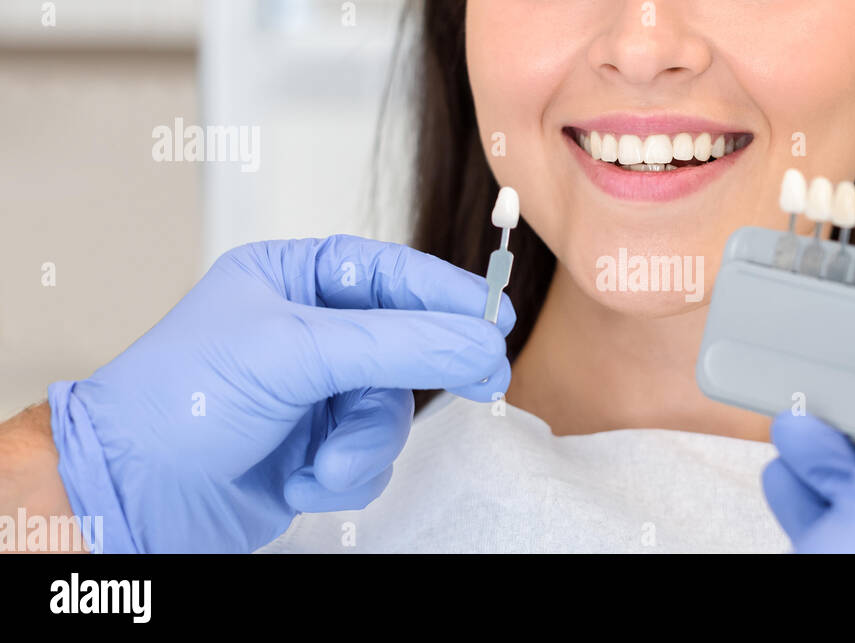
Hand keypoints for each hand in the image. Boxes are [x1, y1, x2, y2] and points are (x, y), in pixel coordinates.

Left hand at [47, 235, 513, 552]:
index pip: (389, 274)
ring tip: (324, 463)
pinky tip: (300, 482)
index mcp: (291, 280)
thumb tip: (481, 341)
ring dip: (364, 445)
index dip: (447, 293)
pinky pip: (370, 457)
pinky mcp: (314, 447)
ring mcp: (312, 393)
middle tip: (483, 382)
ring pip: (390, 410)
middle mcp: (306, 331)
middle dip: (417, 377)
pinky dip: (345, 475)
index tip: (496, 318)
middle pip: (404, 345)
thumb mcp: (295, 354)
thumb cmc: (179, 402)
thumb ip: (398, 345)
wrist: (130, 495)